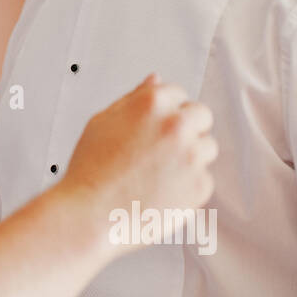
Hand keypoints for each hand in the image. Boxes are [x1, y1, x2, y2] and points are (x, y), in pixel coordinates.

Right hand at [63, 73, 215, 225]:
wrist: (89, 216)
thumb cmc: (90, 172)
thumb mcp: (102, 122)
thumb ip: (133, 98)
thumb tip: (156, 81)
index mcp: (152, 103)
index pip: (178, 94)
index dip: (165, 112)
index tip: (154, 127)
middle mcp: (176, 125)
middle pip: (201, 116)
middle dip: (187, 128)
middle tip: (161, 150)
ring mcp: (191, 156)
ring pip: (207, 147)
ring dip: (191, 156)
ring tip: (159, 173)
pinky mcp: (200, 186)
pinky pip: (204, 179)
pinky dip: (188, 186)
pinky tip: (161, 191)